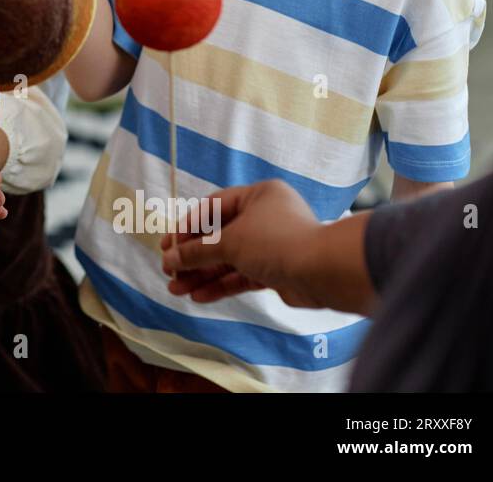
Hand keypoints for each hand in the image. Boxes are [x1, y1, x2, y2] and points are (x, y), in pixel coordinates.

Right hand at [160, 180, 325, 307]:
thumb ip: (197, 251)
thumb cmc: (276, 243)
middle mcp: (265, 216)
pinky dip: (221, 284)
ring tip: (176, 289)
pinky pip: (242, 275)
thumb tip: (170, 258)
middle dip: (192, 256)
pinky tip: (198, 296)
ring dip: (202, 274)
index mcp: (257, 196)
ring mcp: (271, 245)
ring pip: (229, 259)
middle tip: (168, 269)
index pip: (212, 208)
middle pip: (219, 236)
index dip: (187, 227)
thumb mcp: (230, 242)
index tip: (168, 246)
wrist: (324, 273)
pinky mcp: (276, 270)